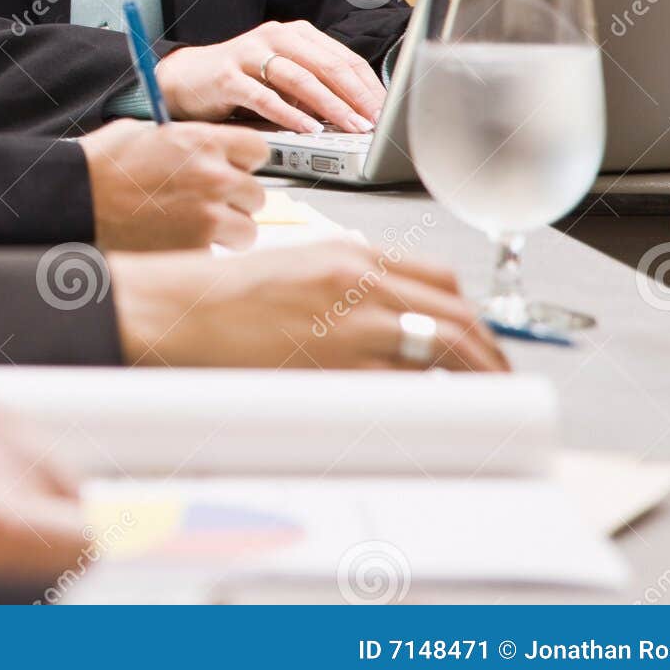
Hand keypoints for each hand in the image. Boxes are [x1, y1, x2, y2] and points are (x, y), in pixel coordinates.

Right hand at [79, 118, 268, 249]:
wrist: (77, 199)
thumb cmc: (104, 164)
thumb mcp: (149, 132)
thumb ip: (188, 139)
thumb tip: (205, 144)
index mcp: (203, 142)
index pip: (257, 149)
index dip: (246, 160)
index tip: (235, 166)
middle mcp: (213, 177)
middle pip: (256, 194)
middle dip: (236, 199)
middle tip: (210, 201)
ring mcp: (207, 216)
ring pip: (247, 230)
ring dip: (229, 230)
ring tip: (198, 226)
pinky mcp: (195, 249)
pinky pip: (217, 253)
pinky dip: (203, 250)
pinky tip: (176, 239)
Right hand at [109, 241, 508, 371]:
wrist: (174, 313)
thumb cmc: (214, 300)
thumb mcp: (287, 273)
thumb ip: (337, 292)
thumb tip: (373, 329)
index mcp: (344, 253)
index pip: (435, 277)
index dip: (465, 313)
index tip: (474, 338)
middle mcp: (358, 279)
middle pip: (453, 308)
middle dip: (485, 346)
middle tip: (495, 375)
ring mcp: (353, 321)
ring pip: (445, 341)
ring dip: (476, 372)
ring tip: (484, 399)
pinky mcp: (342, 363)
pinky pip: (412, 383)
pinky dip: (436, 398)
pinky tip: (439, 415)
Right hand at [156, 19, 385, 136]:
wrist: (187, 78)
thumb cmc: (241, 79)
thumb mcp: (282, 76)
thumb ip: (315, 86)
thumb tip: (358, 113)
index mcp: (295, 33)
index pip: (343, 57)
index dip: (368, 85)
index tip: (387, 110)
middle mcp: (274, 36)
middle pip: (326, 65)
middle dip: (355, 96)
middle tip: (374, 121)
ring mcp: (250, 54)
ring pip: (299, 78)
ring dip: (330, 106)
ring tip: (349, 127)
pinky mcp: (228, 76)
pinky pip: (264, 96)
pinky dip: (289, 114)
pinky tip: (308, 130)